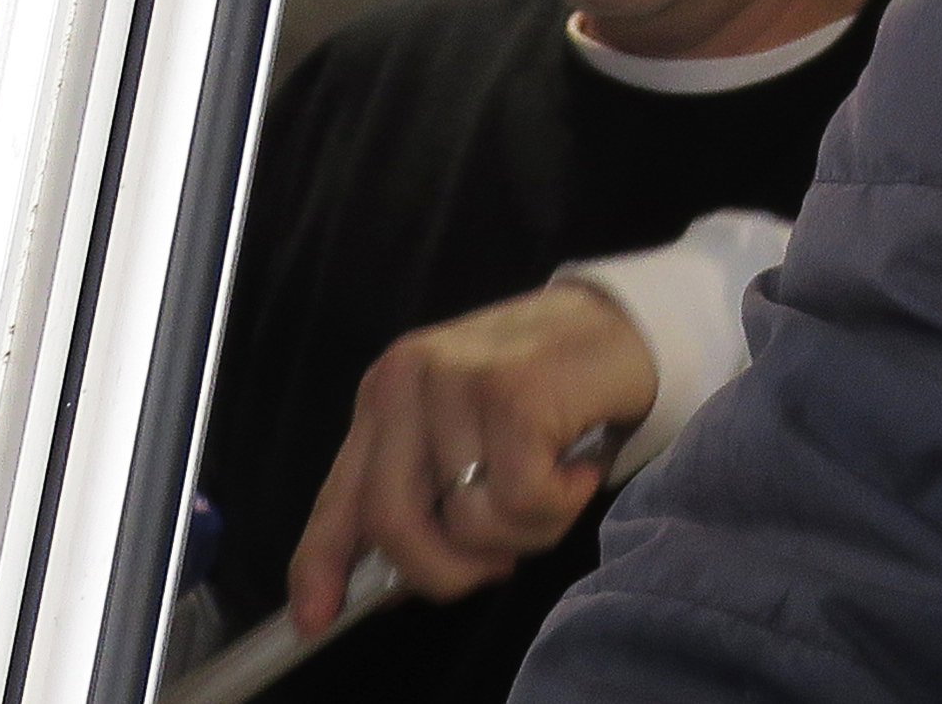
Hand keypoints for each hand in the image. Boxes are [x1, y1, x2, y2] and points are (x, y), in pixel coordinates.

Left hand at [286, 281, 655, 632]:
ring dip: (525, 531)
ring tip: (556, 484)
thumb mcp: (463, 434)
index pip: (341, 494)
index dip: (321, 564)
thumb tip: (386, 584)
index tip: (315, 619)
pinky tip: (579, 467)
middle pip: (393, 523)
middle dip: (446, 571)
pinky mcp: (515, 392)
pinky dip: (561, 503)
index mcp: (387, 393)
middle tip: (499, 563)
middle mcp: (409, 379)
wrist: (626, 321)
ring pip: (469, 523)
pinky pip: (521, 502)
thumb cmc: (546, 389)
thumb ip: (421, 494)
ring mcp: (459, 381)